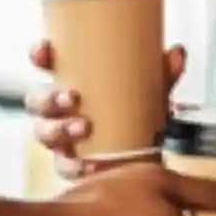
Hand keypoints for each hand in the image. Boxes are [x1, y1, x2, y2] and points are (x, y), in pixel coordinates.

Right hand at [26, 40, 186, 178]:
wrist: (145, 155)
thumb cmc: (136, 113)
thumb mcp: (150, 90)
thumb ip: (163, 73)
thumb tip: (178, 53)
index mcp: (70, 81)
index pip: (44, 63)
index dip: (39, 55)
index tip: (46, 49)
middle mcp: (58, 109)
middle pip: (37, 100)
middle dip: (50, 98)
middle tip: (73, 98)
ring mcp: (60, 138)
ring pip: (43, 132)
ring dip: (59, 129)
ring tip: (83, 128)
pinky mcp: (69, 164)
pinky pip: (62, 166)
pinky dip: (73, 165)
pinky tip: (87, 164)